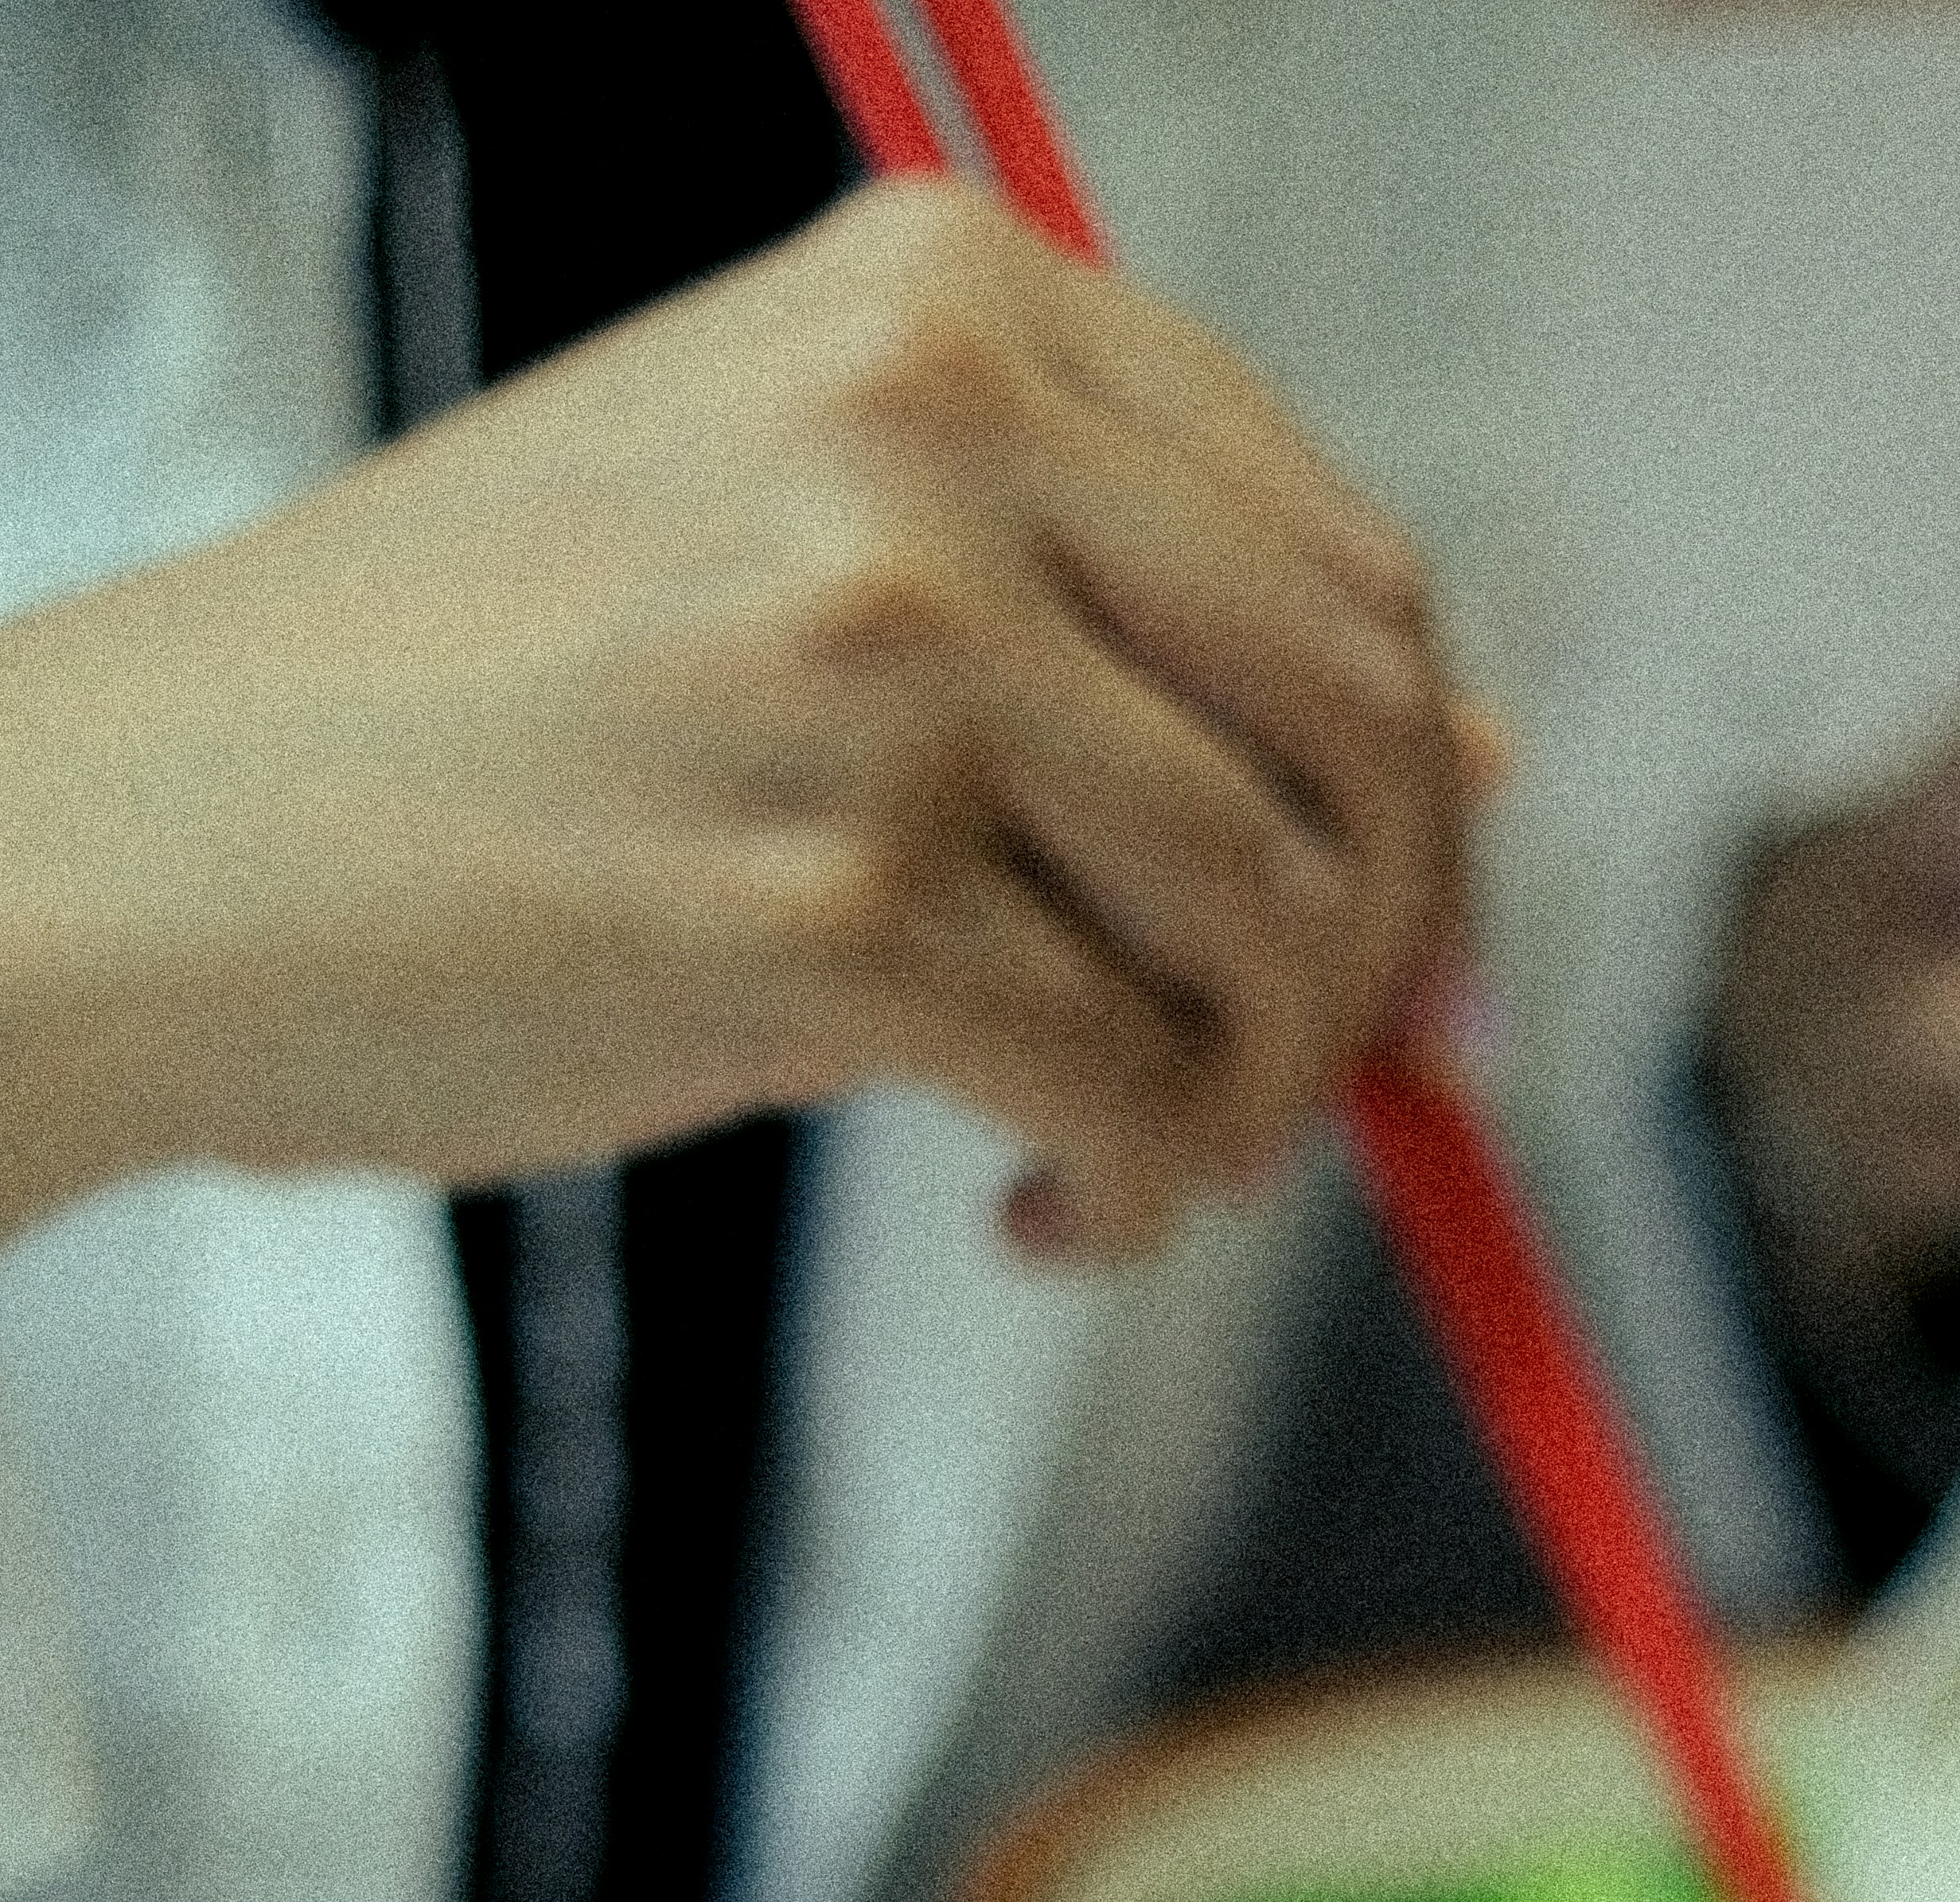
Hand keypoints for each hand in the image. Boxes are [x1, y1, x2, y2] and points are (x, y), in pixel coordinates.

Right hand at [0, 182, 1472, 1258]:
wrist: (165, 844)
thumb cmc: (486, 718)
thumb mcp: (804, 558)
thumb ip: (1119, 614)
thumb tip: (1472, 765)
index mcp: (945, 306)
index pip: (1344, 563)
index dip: (1426, 801)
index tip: (1424, 966)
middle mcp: (934, 443)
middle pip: (1366, 734)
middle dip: (1385, 967)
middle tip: (1301, 1102)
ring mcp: (882, 669)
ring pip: (1269, 932)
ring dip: (1250, 1108)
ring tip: (1125, 1163)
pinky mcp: (830, 907)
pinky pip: (1129, 1094)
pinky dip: (1128, 1198)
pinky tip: (1030, 1215)